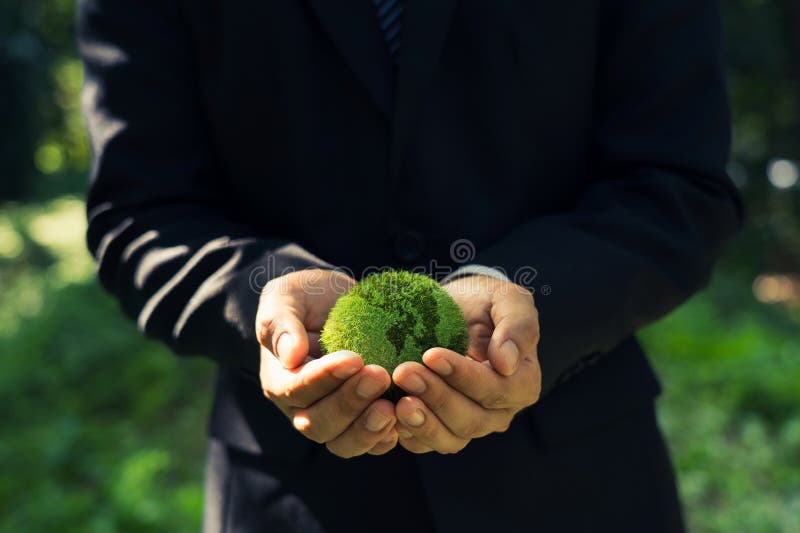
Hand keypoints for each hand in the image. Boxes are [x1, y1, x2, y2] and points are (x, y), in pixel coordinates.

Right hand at [256, 269, 398, 457]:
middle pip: (318, 423)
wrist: (336, 305)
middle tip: (380, 375)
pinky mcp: (359, 422)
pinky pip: (371, 443)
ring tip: (393, 408)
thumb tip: (290, 355)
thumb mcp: (287, 296)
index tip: (354, 358)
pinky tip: (406, 419)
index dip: (324, 378)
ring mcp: (332, 420)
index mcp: (279, 379)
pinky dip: (386, 437)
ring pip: (343, 443)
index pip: (296, 389)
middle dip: (350, 403)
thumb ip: (281, 322)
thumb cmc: (307, 297)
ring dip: (368, 429)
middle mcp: (302, 408)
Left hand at [392, 275, 540, 453]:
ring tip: (397, 403)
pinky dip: (409, 434)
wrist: (457, 310)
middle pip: (471, 419)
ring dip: (422, 422)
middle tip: (404, 372)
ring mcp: (470, 424)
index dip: (463, 376)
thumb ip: (518, 327)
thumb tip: (507, 363)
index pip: (495, 389)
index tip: (431, 355)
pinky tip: (390, 416)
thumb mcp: (509, 300)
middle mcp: (499, 412)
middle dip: (436, 396)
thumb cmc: (487, 303)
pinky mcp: (442, 429)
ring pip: (450, 439)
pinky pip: (427, 444)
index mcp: (522, 383)